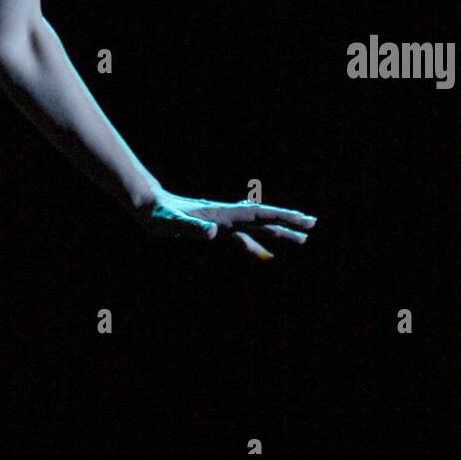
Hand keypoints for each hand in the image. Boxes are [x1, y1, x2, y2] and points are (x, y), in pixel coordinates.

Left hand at [137, 189, 316, 260]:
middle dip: (288, 223)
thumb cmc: (157, 216)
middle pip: (264, 219)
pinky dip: (256, 244)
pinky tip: (263, 253)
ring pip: (256, 228)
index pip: (259, 215)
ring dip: (277, 233)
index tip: (305, 221)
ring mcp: (221, 222)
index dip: (283, 218)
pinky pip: (242, 238)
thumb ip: (191, 228)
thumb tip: (213, 233)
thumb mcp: (171, 224)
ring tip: (300, 239)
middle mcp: (226, 216)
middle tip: (313, 225)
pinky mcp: (213, 228)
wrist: (147, 206)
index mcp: (223, 215)